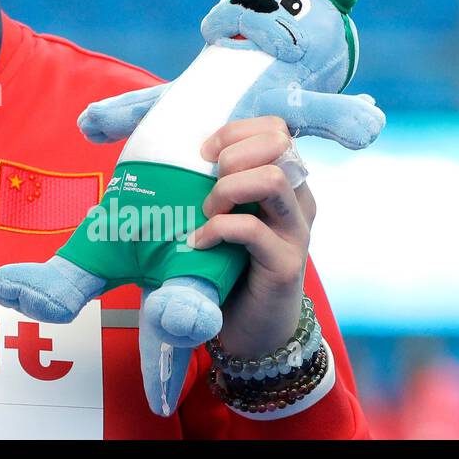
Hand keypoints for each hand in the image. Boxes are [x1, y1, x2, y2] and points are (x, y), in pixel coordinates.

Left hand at [186, 115, 313, 357]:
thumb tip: (161, 149)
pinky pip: (251, 229)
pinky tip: (199, 242)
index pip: (275, 129)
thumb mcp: (220, 214)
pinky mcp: (286, 264)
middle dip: (233, 154)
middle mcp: (297, 201)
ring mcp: (296, 231)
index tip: (203, 152)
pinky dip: (216, 230)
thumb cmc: (226, 264)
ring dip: (227, 189)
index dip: (235, 131)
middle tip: (208, 182)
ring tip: (206, 212)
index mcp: (283, 182)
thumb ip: (209, 183)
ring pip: (272, 179)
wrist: (248, 329)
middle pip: (279, 143)